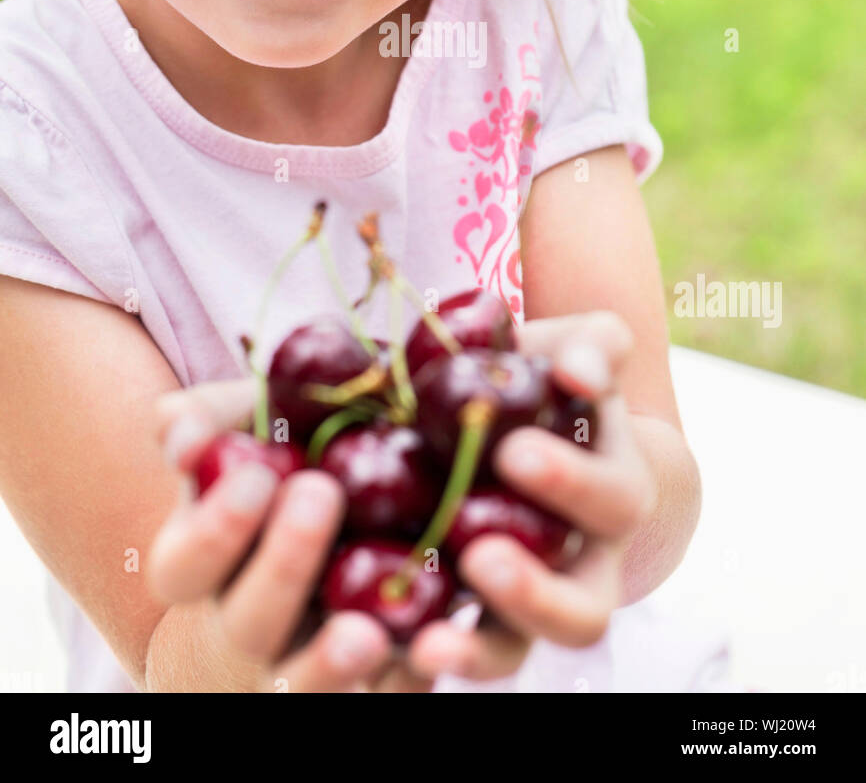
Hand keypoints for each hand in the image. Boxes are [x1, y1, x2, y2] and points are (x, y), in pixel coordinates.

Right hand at [146, 377, 530, 690]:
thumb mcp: (240, 436)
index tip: (259, 475)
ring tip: (364, 630)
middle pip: (247, 624)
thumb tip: (180, 436)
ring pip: (304, 687)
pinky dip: (405, 681)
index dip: (214, 530)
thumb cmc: (273, 473)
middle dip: (280, 566)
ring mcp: (302, 669)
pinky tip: (433, 648)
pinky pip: (384, 698)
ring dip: (328, 664)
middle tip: (320, 492)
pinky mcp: (369, 688)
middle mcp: (243, 632)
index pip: (184, 567)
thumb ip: (208, 422)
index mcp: (201, 572)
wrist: (325, 539)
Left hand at [406, 311, 655, 675]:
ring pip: (519, 652)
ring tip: (429, 642)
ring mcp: (527, 605)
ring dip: (477, 654)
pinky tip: (377, 641)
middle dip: (533, 590)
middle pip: (582, 609)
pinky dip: (422, 656)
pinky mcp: (471, 622)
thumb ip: (592, 348)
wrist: (539, 432)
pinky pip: (454, 656)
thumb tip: (580, 371)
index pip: (608, 499)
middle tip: (479, 555)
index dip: (569, 483)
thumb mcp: (579, 350)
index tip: (512, 453)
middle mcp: (584, 567)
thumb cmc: (555, 382)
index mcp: (615, 495)